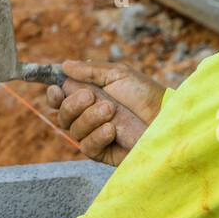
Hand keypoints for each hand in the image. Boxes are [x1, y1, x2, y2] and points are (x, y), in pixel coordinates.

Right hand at [46, 60, 165, 165]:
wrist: (164, 118)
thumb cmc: (145, 95)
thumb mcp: (118, 74)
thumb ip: (90, 70)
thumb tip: (64, 65)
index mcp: (90, 97)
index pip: (61, 99)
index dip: (54, 96)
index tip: (55, 90)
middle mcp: (89, 116)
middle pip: (62, 114)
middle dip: (72, 105)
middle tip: (91, 97)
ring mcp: (94, 135)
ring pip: (73, 130)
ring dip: (89, 118)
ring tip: (111, 111)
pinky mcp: (102, 152)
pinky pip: (86, 146)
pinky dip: (97, 136)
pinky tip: (112, 130)